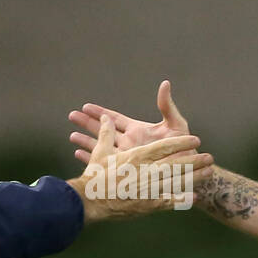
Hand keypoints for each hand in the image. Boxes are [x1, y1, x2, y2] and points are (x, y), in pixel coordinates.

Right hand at [68, 80, 190, 164]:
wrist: (186, 173)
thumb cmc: (183, 149)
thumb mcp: (176, 126)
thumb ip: (167, 107)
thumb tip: (165, 84)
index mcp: (137, 131)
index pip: (115, 119)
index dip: (101, 112)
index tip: (85, 106)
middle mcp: (129, 144)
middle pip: (104, 131)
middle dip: (87, 123)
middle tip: (71, 115)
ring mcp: (127, 159)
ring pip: (102, 148)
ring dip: (86, 142)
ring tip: (71, 136)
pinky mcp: (126, 173)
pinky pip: (107, 166)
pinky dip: (94, 161)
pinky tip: (79, 156)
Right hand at [68, 113, 212, 221]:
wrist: (89, 202)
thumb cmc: (95, 176)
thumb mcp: (101, 152)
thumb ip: (106, 134)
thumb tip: (106, 118)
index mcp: (136, 157)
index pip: (164, 147)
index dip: (181, 142)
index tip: (195, 140)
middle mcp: (145, 172)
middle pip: (176, 163)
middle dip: (194, 160)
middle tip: (210, 157)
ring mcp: (147, 189)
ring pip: (176, 181)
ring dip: (194, 177)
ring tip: (210, 173)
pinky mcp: (147, 205)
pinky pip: (168, 202)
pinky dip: (182, 200)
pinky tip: (195, 197)